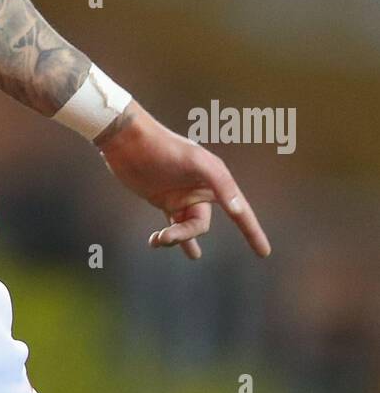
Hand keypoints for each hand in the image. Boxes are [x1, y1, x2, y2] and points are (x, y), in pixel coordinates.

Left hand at [97, 107, 270, 260]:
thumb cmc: (163, 147)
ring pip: (186, 228)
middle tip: (165, 236)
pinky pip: (173, 224)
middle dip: (185, 235)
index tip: (264, 253)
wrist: (127, 140)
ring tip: (159, 240)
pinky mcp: (163, 199)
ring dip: (175, 238)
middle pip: (201, 225)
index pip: (239, 211)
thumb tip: (238, 209)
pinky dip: (170, 237)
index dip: (253, 231)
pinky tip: (158, 243)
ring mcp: (181, 195)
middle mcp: (201, 189)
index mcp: (215, 179)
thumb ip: (220, 183)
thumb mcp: (195, 162)